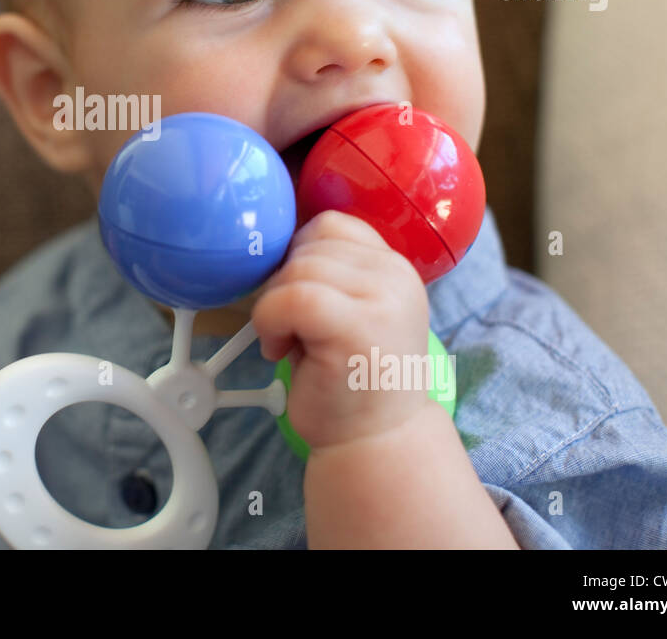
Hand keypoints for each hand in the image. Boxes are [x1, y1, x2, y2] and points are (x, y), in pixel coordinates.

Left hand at [252, 210, 437, 450]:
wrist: (375, 441)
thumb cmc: (350, 381)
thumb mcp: (349, 311)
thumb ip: (328, 273)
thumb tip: (272, 244)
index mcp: (394, 267)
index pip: (330, 225)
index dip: (296, 256)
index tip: (295, 297)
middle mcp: (396, 276)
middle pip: (308, 245)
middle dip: (282, 285)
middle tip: (290, 329)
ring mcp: (382, 300)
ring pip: (296, 270)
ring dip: (274, 307)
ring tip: (289, 343)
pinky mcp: (358, 328)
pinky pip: (292, 298)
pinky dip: (270, 320)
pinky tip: (279, 349)